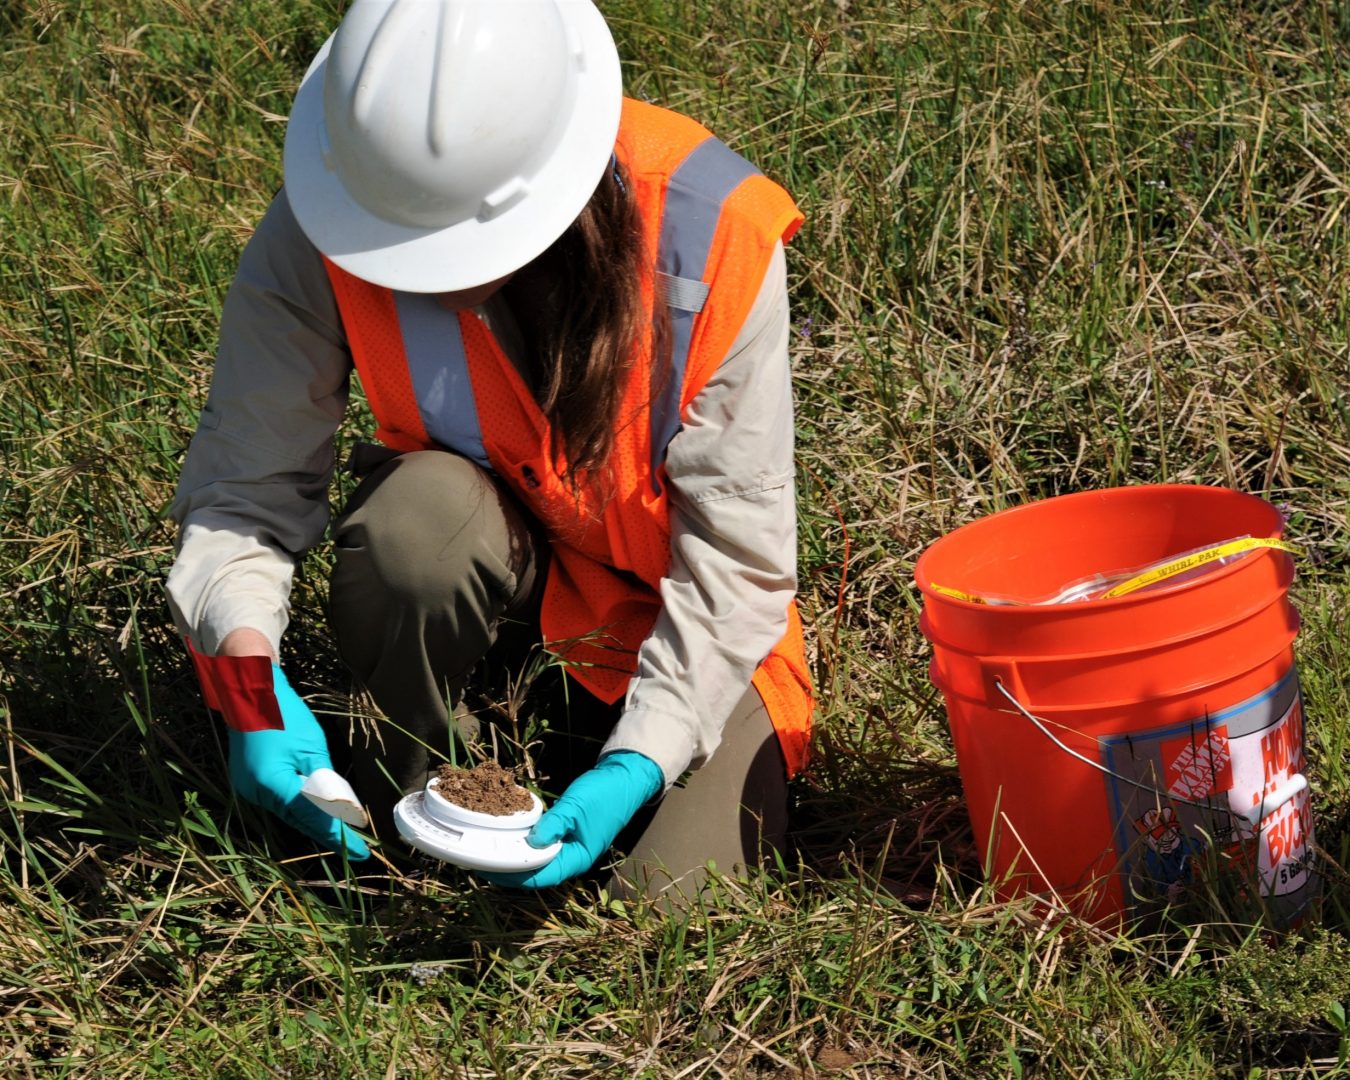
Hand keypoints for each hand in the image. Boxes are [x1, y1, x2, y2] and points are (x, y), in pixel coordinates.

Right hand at [226, 664, 370, 860]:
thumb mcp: (312, 747)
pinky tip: (317, 813)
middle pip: (299, 820)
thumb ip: (325, 781)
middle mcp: (256, 794)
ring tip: (342, 835)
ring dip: (313, 821)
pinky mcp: (248, 782)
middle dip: (327, 833)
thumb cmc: (283, 715)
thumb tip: (342, 807)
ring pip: (289, 813)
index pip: (312, 818)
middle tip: (355, 848)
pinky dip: (299, 808)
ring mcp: (248, 789)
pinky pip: (279, 802)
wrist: (248, 692)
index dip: (337, 837)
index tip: (360, 852)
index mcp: (272, 785)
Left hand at [479, 751, 662, 887]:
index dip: (512, 877)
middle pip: (535, 872)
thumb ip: (552, 826)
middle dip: (508, 869)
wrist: (624, 779)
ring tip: (488, 851)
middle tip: (480, 861)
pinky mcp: (566, 836)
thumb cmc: (603, 795)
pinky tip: (509, 836)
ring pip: (537, 860)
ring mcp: (569, 848)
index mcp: (577, 859)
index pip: (539, 877)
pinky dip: (525, 844)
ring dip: (514, 857)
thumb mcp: (575, 807)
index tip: (488, 871)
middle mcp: (572, 859)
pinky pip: (541, 846)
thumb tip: (529, 843)